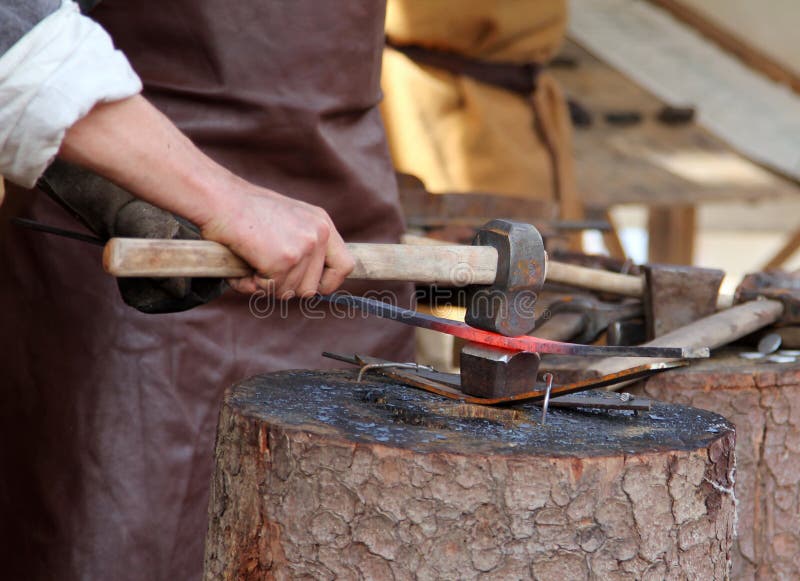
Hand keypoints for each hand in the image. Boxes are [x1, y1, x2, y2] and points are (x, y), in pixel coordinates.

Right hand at [200, 182, 353, 296]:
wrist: (219, 198)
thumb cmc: (242, 211)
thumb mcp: (285, 221)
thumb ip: (301, 247)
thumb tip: (307, 286)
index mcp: (322, 223)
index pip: (346, 265)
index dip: (329, 282)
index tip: (312, 286)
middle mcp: (319, 234)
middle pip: (313, 288)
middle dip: (287, 287)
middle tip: (264, 270)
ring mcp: (304, 247)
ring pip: (290, 292)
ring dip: (266, 285)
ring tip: (250, 262)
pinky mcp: (284, 260)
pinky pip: (270, 289)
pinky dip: (251, 284)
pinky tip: (243, 264)